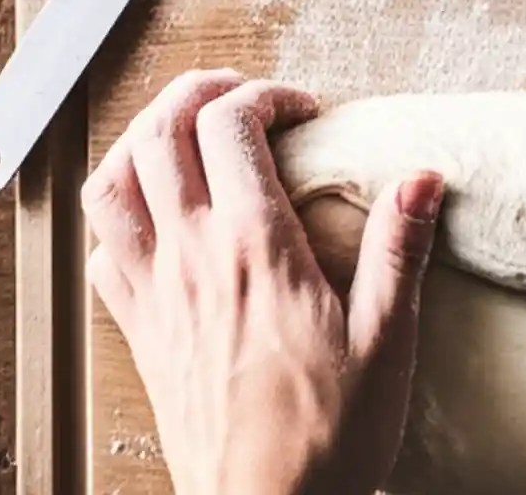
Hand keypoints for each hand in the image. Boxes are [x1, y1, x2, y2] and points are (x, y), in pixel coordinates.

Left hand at [81, 70, 444, 494]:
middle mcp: (193, 258)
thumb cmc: (329, 434)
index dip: (267, 95)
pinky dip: (121, 208)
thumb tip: (422, 180)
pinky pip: (104, 246)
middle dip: (198, 91)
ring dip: (144, 137)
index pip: (231, 127)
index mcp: (257, 250)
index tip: (304, 110)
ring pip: (115, 181)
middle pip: (161, 132)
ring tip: (187, 131)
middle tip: (241, 95)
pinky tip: (157, 215)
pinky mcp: (141, 328)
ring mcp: (156, 292)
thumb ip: (398, 249)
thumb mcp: (386, 338)